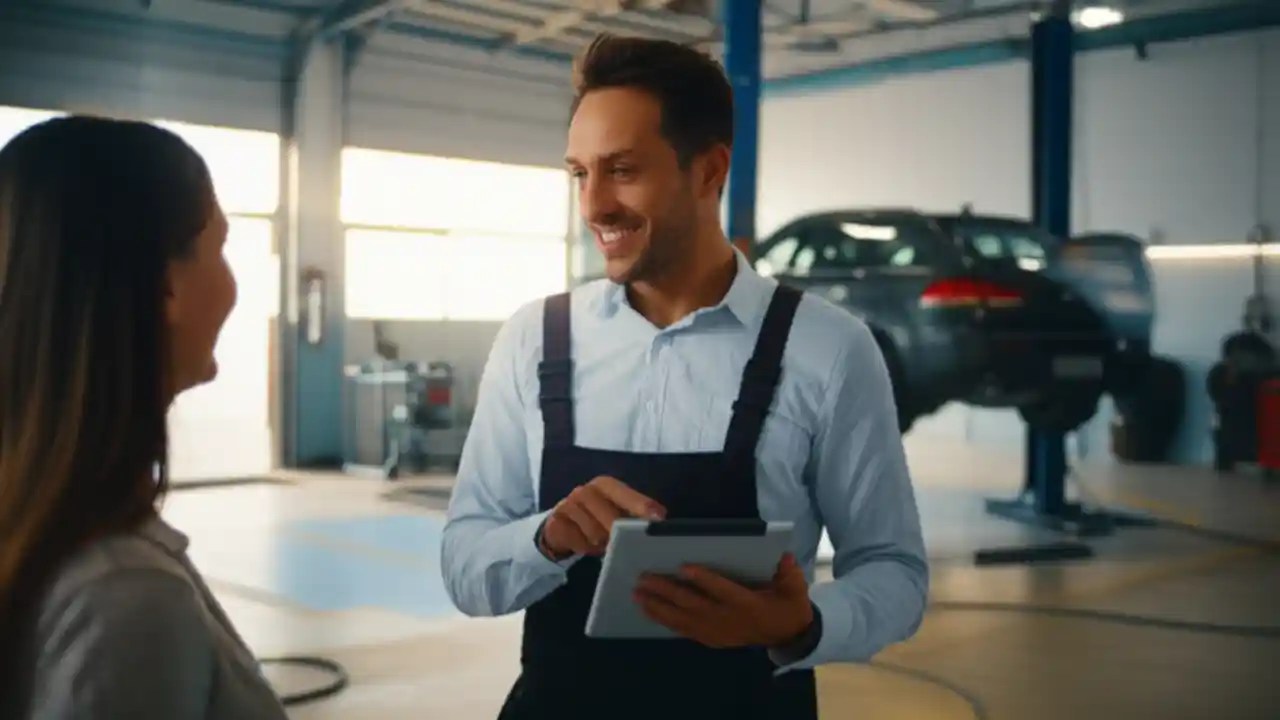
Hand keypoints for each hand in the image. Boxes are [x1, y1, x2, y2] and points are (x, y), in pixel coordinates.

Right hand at [540, 476, 666, 558]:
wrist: (561, 526)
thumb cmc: (596, 518)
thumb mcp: (616, 511)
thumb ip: (635, 514)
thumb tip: (658, 521)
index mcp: (605, 485)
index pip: (626, 494)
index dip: (642, 506)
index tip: (657, 519)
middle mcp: (585, 491)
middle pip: (610, 518)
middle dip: (620, 534)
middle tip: (627, 545)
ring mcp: (567, 506)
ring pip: (595, 533)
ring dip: (602, 544)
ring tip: (602, 544)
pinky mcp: (555, 523)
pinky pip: (578, 543)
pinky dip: (585, 548)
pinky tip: (585, 545)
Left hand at [633, 553, 813, 649]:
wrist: (786, 636)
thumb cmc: (787, 606)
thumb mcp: (795, 590)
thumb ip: (789, 574)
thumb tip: (784, 557)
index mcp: (749, 605)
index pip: (724, 591)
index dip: (705, 580)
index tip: (684, 567)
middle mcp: (729, 621)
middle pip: (694, 605)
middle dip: (668, 592)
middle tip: (645, 578)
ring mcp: (717, 633)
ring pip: (683, 620)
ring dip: (658, 607)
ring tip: (637, 595)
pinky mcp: (710, 639)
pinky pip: (683, 630)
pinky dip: (664, 621)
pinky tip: (648, 611)